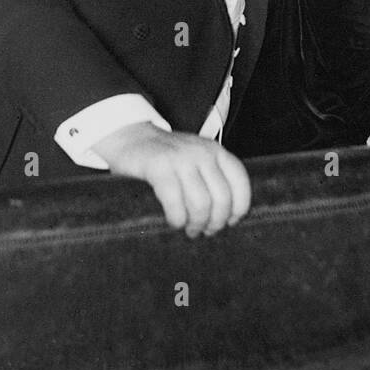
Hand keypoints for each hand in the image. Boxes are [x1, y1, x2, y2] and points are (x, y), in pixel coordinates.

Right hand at [91, 122, 251, 236]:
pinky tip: (175, 222)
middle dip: (216, 221)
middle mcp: (202, 152)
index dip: (239, 207)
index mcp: (216, 151)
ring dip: (197, 224)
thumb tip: (228, 217)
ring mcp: (180, 158)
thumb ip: (212, 177)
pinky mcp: (158, 166)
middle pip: (222, 197)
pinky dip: (177, 218)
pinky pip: (175, 200)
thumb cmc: (166, 157)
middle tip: (206, 231)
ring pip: (201, 202)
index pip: (240, 182)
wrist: (130, 137)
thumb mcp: (196, 159)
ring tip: (190, 230)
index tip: (230, 222)